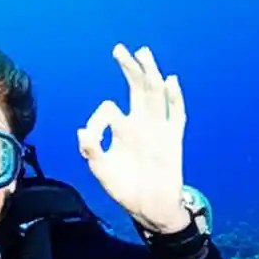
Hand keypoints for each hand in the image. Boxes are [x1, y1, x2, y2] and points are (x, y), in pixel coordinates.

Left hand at [77, 44, 189, 233]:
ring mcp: (158, 129)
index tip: (90, 139)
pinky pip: (176, 115)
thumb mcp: (101, 169)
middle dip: (128, 69)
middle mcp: (141, 123)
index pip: (109, 109)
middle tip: (119, 49)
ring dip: (149, 73)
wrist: (150, 208)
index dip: (97, 118)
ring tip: (143, 53)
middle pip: (137, 88)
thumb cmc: (124, 187)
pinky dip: (174, 98)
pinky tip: (170, 81)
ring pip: (155, 94)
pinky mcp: (172, 140)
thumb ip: (91, 150)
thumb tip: (81, 132)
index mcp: (121, 128)